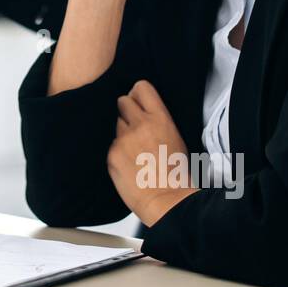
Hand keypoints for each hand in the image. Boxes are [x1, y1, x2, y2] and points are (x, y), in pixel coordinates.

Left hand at [107, 80, 197, 226]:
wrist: (167, 199)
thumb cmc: (176, 172)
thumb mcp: (175, 137)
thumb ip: (156, 121)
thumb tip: (142, 112)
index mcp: (160, 118)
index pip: (141, 87)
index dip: (137, 94)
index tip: (137, 101)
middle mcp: (140, 124)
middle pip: (122, 101)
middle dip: (126, 111)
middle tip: (133, 126)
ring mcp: (123, 139)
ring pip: (116, 125)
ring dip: (122, 133)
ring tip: (134, 151)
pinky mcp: (111, 154)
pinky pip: (111, 145)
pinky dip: (117, 152)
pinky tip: (129, 163)